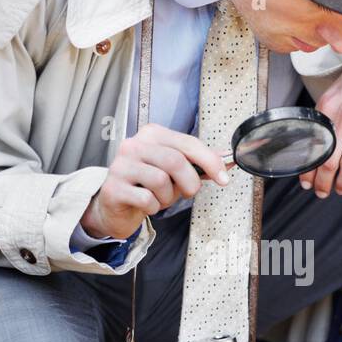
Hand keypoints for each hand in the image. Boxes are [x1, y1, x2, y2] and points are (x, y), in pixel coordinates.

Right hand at [81, 124, 229, 239]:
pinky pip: (146, 199)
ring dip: (168, 197)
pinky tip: (146, 205)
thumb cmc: (148, 186)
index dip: (210, 161)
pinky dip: (153, 207)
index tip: (223, 178)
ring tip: (160, 198)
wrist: (117, 207)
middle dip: (190, 183)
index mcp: (152, 134)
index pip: (187, 143)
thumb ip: (200, 164)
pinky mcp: (113, 188)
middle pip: (175, 161)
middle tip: (188, 193)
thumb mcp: (176, 172)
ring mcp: (121, 165)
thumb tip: (228, 159)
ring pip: (160, 180)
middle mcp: (134, 145)